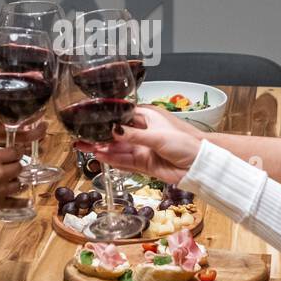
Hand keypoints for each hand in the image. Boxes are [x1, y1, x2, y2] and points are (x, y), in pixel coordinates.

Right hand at [0, 145, 25, 223]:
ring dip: (16, 183)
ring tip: (12, 183)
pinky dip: (22, 202)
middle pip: (19, 167)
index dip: (16, 153)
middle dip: (16, 168)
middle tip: (12, 170)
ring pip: (19, 184)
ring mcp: (0, 190)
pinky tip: (27, 201)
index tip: (17, 155)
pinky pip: (16, 203)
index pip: (14, 152)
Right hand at [75, 105, 202, 184]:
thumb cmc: (184, 143)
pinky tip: (99, 157)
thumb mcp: (158, 137)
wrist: (199, 165)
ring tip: (84, 148)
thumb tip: (113, 131)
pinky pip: (125, 162)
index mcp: (147, 118)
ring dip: (103, 149)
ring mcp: (143, 149)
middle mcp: (143, 132)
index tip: (90, 120)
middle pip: (117, 134)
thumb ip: (134, 136)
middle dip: (100, 136)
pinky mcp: (144, 164)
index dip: (107, 118)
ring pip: (119, 149)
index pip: (122, 116)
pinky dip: (113, 160)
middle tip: (81, 137)